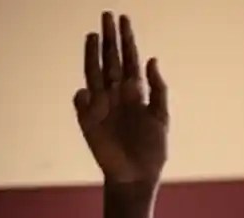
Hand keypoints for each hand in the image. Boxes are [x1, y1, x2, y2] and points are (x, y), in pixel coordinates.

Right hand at [73, 13, 167, 183]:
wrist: (138, 176)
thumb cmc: (152, 149)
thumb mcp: (161, 118)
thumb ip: (158, 89)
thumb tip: (152, 59)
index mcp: (135, 92)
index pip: (129, 60)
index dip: (127, 40)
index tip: (123, 20)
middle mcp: (116, 94)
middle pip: (110, 60)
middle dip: (109, 39)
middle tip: (107, 15)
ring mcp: (101, 106)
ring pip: (94, 74)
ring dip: (92, 55)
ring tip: (93, 35)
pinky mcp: (88, 121)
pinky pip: (82, 103)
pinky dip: (84, 95)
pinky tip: (89, 89)